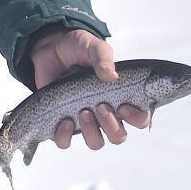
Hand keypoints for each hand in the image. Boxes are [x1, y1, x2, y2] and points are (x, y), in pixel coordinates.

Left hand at [27, 27, 149, 150]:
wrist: (51, 48)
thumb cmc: (79, 49)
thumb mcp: (93, 47)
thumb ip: (104, 57)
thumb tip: (112, 77)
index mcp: (120, 96)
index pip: (140, 118)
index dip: (137, 118)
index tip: (124, 106)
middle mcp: (104, 112)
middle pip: (118, 136)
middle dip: (112, 126)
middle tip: (101, 106)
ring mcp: (83, 120)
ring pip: (95, 142)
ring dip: (91, 132)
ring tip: (83, 112)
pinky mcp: (61, 122)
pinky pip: (65, 142)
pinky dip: (65, 136)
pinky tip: (64, 121)